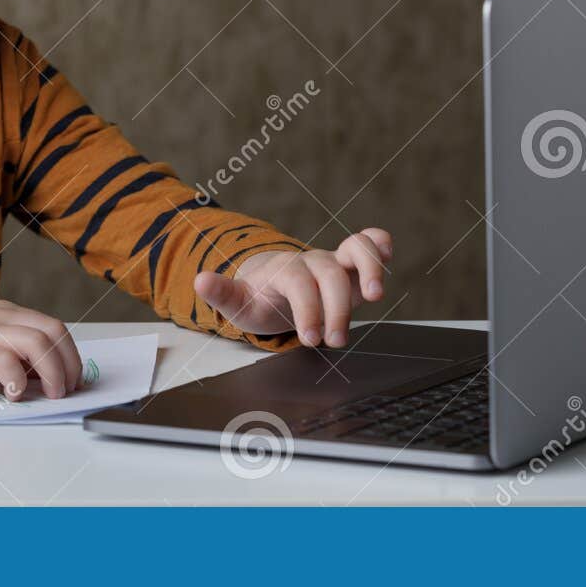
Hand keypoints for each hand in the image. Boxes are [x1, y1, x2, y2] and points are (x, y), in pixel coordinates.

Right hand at [0, 300, 84, 400]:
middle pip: (54, 331)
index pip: (54, 327)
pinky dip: (17, 379)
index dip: (71, 355)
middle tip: (67, 390)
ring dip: (53, 372)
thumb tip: (46, 379)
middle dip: (69, 363)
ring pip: (37, 342)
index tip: (74, 380)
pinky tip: (13, 395)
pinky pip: (5, 360)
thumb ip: (11, 357)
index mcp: (5, 314)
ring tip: (49, 394)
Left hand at [193, 228, 392, 346]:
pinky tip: (387, 255)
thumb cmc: (258, 297)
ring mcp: (333, 263)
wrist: (272, 288)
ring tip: (375, 295)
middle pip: (330, 273)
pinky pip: (369, 245)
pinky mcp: (352, 270)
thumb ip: (222, 293)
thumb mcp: (237, 302)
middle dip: (336, 308)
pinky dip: (380, 245)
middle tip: (333, 342)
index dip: (308, 308)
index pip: (299, 283)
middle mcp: (311, 262)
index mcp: (283, 270)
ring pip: (356, 249)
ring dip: (369, 267)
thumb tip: (199, 280)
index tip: (309, 338)